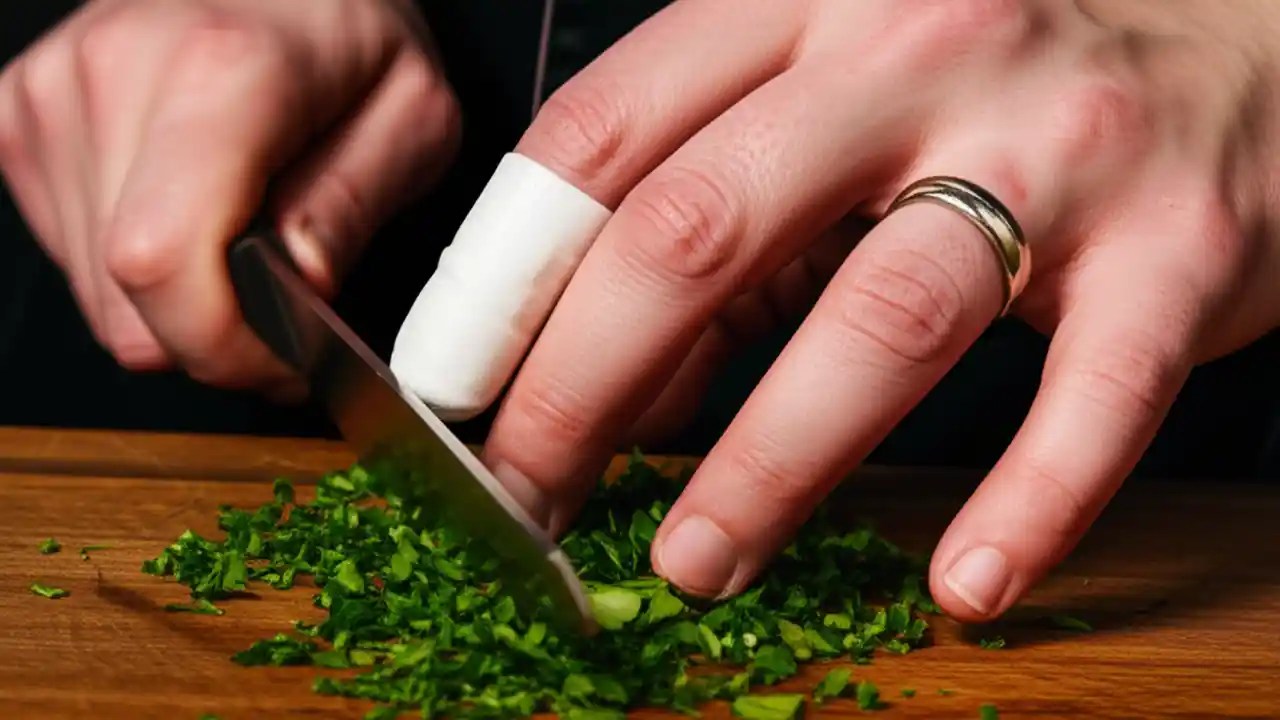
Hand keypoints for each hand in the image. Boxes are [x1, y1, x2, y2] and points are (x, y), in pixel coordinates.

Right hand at [0, 0, 458, 391]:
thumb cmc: (351, 31)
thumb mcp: (412, 114)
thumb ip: (353, 207)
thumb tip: (295, 295)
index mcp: (220, 71)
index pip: (164, 263)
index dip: (224, 348)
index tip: (285, 362)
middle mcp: (114, 74)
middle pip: (127, 300)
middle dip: (217, 339)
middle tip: (287, 317)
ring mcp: (53, 95)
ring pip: (98, 296)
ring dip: (179, 305)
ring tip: (245, 246)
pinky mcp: (23, 118)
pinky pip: (72, 259)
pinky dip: (137, 270)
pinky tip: (193, 216)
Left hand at [476, 0, 1279, 621]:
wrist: (1249, 38)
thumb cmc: (1003, 79)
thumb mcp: (842, 101)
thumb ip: (729, 223)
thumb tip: (613, 380)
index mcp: (806, 7)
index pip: (604, 133)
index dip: (504, 275)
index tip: (459, 391)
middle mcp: (917, 55)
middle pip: (700, 227)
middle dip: (585, 384)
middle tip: (533, 496)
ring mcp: (1055, 149)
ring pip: (876, 319)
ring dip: (765, 466)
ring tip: (697, 563)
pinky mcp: (1180, 250)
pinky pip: (1094, 395)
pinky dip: (1027, 501)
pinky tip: (966, 585)